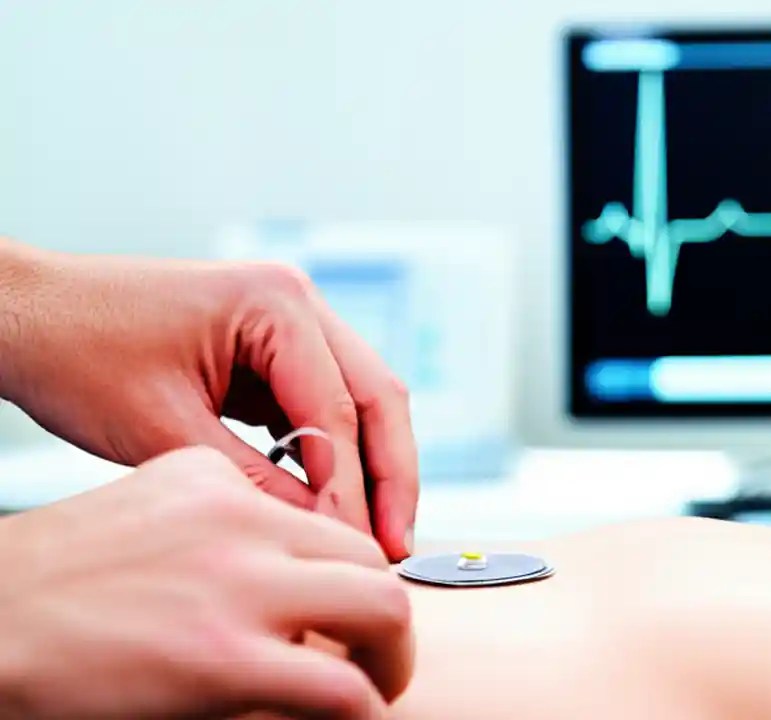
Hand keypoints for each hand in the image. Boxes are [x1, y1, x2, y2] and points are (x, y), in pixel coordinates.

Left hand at [0, 240, 417, 558]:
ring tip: (377, 533)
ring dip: (371, 466)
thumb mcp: (163, 430)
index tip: (358, 550)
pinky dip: (335, 455)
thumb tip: (318, 531)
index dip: (355, 488)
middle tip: (398, 543)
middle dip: (391, 476)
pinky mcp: (272, 349)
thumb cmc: (77, 351)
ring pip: (362, 401)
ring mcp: (289, 322)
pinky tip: (334, 502)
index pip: (341, 409)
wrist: (27, 315)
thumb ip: (252, 482)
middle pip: (377, 397)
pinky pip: (325, 405)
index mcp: (276, 303)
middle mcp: (296, 302)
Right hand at [0, 447, 413, 718]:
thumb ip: (219, 524)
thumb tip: (280, 566)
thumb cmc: (50, 585)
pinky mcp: (227, 659)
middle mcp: (241, 520)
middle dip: (386, 612)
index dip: (348, 574)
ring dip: (391, 656)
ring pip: (383, 607)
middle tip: (377, 653)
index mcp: (216, 482)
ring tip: (375, 689)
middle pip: (368, 556)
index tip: (345, 613)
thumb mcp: (143, 513)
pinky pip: (341, 688)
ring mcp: (239, 586)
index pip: (322, 518)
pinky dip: (363, 709)